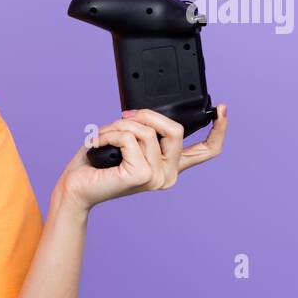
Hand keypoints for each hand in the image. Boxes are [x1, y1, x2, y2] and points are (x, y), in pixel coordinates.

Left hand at [55, 104, 227, 213]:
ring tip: (103, 136)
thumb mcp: (129, 142)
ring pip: (147, 131)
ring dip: (119, 126)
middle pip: (175, 129)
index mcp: (170, 167)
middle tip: (123, 117)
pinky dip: (110, 134)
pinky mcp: (141, 175)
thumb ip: (147, 131)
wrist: (74, 188)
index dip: (219, 129)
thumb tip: (152, 114)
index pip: (206, 151)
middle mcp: (168, 175)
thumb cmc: (96, 164)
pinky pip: (130, 138)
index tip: (222, 108)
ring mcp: (156, 178)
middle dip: (146, 115)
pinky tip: (98, 144)